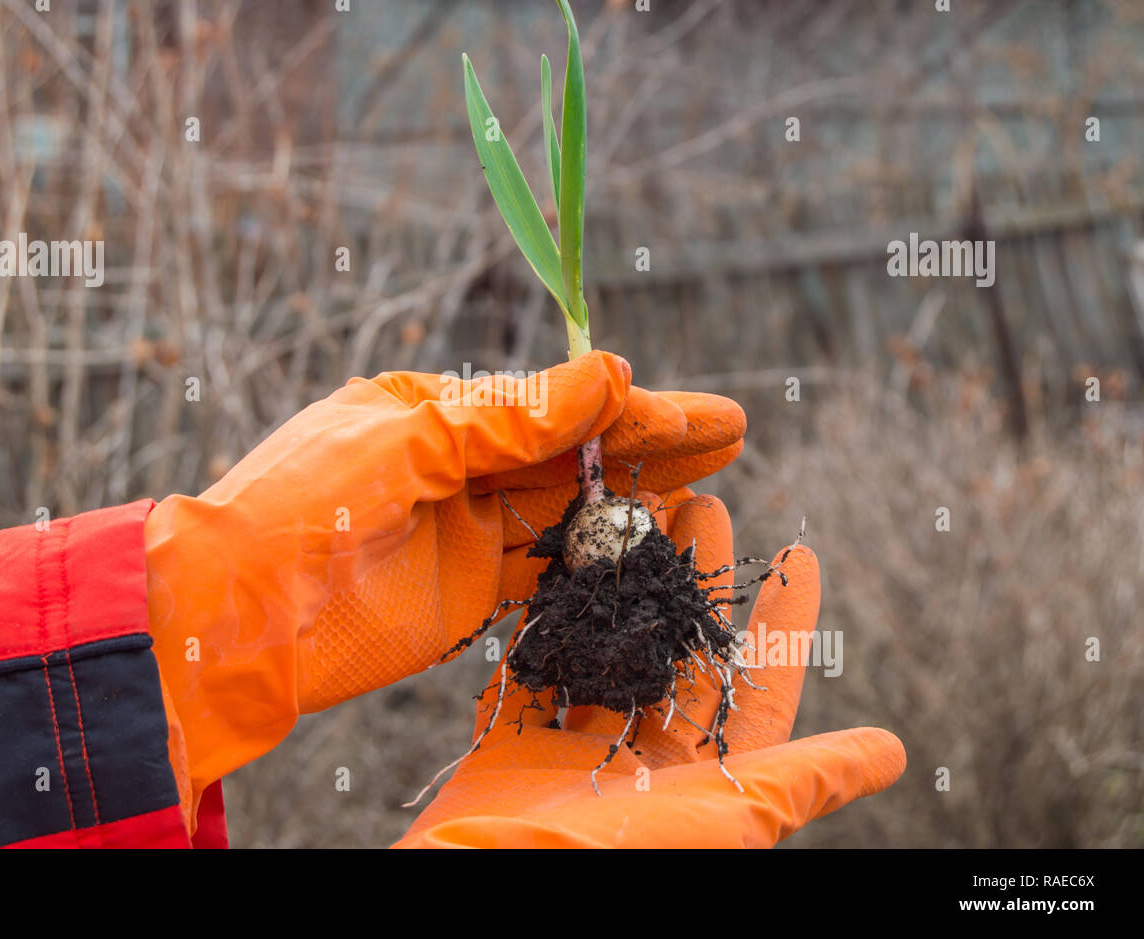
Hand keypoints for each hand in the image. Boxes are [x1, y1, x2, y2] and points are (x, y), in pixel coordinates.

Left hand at [144, 351, 748, 811]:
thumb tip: (611, 373)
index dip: (633, 408)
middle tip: (735, 433)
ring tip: (716, 481)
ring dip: (638, 497)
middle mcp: (457, 465)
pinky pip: (549, 569)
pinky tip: (653, 543)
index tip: (704, 411)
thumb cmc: (307, 502)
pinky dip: (599, 557)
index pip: (553, 403)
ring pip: (571, 508)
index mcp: (434, 410)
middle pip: (575, 451)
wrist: (240, 613)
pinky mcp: (469, 595)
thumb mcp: (413, 440)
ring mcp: (466, 532)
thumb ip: (513, 417)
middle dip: (654, 443)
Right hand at [394, 494, 905, 847]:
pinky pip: (537, 667)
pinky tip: (558, 566)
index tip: (802, 552)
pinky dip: (547, 617)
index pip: (763, 682)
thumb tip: (897, 752)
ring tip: (637, 517)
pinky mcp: (515, 740)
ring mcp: (579, 743)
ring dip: (625, 583)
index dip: (786, 620)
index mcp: (707, 773)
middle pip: (683, 647)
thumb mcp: (733, 817)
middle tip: (705, 505)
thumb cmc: (623, 858)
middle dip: (697, 577)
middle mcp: (648, 754)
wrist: (490, 882)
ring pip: (612, 644)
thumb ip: (802, 779)